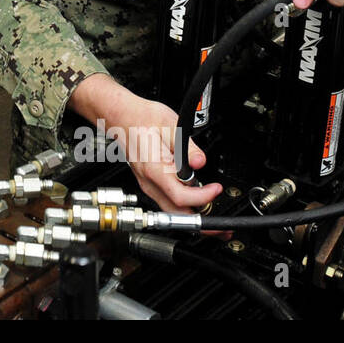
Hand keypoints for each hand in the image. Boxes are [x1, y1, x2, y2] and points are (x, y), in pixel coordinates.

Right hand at [70, 74, 220, 212]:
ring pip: (171, 211)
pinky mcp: (149, 183)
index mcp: (154, 169)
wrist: (121, 116)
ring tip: (213, 215)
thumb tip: (199, 162)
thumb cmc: (141, 118)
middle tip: (222, 226)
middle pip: (176, 214)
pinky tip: (197, 201)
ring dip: (193, 217)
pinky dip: (184, 207)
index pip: (180, 196)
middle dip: (201, 224)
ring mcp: (147, 184)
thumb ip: (188, 146)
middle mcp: (148, 182)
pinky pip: (168, 202)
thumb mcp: (170, 125)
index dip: (202, 197)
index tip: (216, 189)